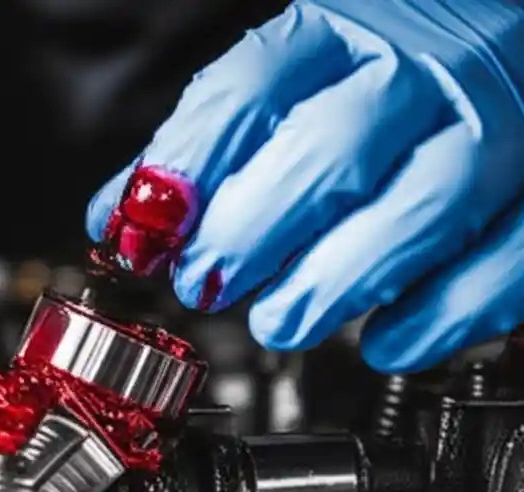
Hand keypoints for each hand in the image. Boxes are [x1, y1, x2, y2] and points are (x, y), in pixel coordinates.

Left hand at [87, 0, 523, 372]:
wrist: (515, 38)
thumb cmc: (384, 75)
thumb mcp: (291, 80)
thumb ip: (206, 146)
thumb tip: (123, 217)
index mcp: (341, 33)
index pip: (250, 87)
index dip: (187, 166)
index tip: (146, 231)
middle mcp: (423, 72)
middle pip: (330, 147)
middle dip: (252, 229)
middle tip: (207, 283)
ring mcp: (498, 129)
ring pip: (426, 203)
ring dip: (338, 278)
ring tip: (281, 321)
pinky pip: (508, 259)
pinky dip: (443, 313)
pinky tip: (385, 343)